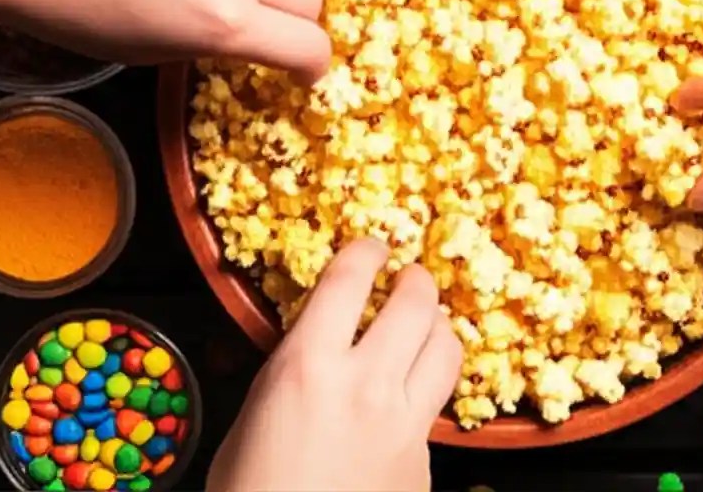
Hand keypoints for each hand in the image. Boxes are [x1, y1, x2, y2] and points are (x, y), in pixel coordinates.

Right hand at [206, 239, 462, 491]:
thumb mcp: (255, 416)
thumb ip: (293, 370)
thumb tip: (317, 347)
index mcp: (308, 366)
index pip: (350, 280)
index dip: (367, 251)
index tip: (374, 245)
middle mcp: (365, 384)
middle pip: (416, 304)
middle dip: (416, 281)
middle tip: (410, 278)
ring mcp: (404, 422)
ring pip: (447, 348)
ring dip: (438, 326)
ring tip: (427, 325)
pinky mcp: (424, 457)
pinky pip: (439, 403)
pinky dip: (430, 384)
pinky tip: (413, 393)